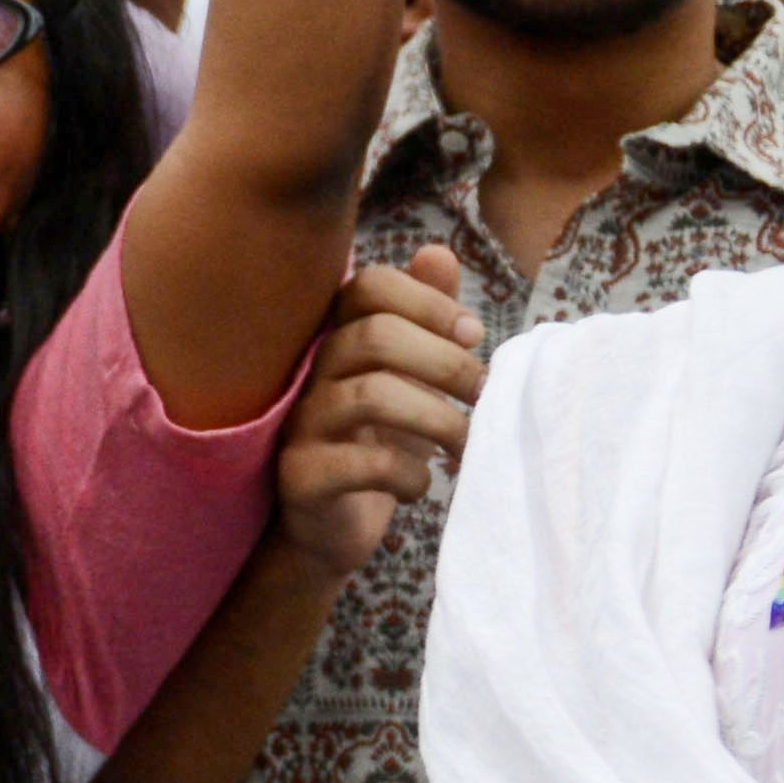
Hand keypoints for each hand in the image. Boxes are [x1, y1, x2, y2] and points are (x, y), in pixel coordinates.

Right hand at [271, 250, 479, 575]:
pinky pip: (364, 464)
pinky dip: (411, 476)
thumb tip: (438, 253)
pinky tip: (422, 486)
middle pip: (374, 335)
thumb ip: (425, 316)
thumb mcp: (410, 377)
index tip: (473, 335)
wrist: (330, 530)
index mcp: (337, 339)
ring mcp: (300, 426)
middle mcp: (310, 374)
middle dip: (446, 363)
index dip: (429, 301)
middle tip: (483, 396)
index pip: (370, 285)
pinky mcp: (302, 478)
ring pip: (372, 396)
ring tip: (465, 446)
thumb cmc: (376, 445)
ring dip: (439, 420)